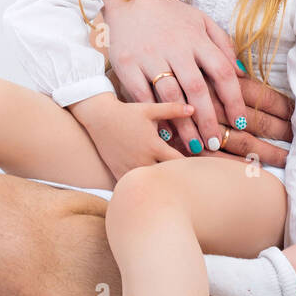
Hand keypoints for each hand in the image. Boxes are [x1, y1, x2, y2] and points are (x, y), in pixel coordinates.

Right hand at [70, 94, 195, 181]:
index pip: (179, 162)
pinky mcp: (119, 173)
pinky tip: (150, 186)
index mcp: (153, 146)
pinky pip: (134, 186)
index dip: (190, 165)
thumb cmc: (127, 113)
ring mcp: (130, 169)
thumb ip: (173, 109)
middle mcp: (142, 160)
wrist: (99, 118)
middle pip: (166, 177)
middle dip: (176, 177)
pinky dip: (143, 187)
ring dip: (160, 184)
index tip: (197, 165)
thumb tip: (194, 108)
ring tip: (170, 185)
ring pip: (150, 184)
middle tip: (186, 178)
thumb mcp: (150, 109)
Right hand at [100, 0, 294, 167]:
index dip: (233, 99)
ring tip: (194, 146)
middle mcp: (174, 47)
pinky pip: (141, 96)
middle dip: (209, 120)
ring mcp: (148, 56)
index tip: (240, 121)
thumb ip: (223, 45)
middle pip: (196, 88)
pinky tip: (165, 133)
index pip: (221, 70)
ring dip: (183, 124)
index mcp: (196, 38)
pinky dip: (154, 115)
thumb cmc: (170, 14)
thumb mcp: (201, 20)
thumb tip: (241, 73)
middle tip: (216, 144)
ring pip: (170, 96)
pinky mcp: (126, 65)